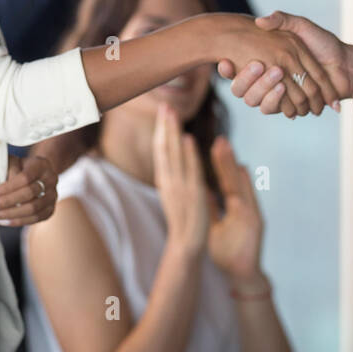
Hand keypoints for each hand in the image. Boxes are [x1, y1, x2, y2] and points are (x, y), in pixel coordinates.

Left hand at [0, 151, 59, 226]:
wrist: (34, 174)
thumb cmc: (18, 167)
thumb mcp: (11, 163)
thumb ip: (6, 172)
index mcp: (41, 164)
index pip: (24, 178)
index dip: (5, 189)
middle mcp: (51, 179)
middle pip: (29, 194)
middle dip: (4, 204)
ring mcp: (53, 196)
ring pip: (32, 209)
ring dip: (8, 215)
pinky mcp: (50, 209)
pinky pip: (35, 219)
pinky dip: (17, 221)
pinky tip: (1, 221)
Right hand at [153, 102, 208, 255]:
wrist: (185, 246)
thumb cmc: (183, 222)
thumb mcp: (176, 195)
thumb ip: (175, 178)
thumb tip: (176, 161)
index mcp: (165, 181)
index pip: (161, 151)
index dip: (162, 131)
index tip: (164, 113)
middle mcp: (168, 182)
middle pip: (163, 148)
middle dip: (163, 126)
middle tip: (164, 105)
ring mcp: (178, 187)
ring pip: (172, 155)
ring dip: (171, 133)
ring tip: (171, 112)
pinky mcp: (191, 194)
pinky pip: (188, 170)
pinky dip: (187, 154)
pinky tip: (187, 139)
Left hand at [205, 136, 263, 281]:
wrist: (242, 274)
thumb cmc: (227, 252)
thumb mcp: (215, 227)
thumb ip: (211, 208)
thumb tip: (201, 190)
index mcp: (232, 207)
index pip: (223, 181)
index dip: (218, 164)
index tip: (211, 145)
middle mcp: (242, 206)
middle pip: (232, 178)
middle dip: (225, 159)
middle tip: (219, 138)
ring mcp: (250, 212)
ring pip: (240, 185)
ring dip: (233, 166)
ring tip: (226, 147)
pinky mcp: (255, 221)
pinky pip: (250, 199)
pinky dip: (247, 185)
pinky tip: (243, 170)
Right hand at [217, 11, 352, 115]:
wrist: (346, 64)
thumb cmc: (324, 43)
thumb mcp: (301, 26)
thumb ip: (281, 21)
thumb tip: (259, 20)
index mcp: (269, 60)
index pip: (241, 68)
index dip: (230, 69)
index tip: (223, 62)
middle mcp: (271, 79)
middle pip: (245, 89)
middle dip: (245, 81)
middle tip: (255, 66)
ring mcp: (281, 94)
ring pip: (259, 101)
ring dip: (263, 91)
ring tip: (275, 76)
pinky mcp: (293, 105)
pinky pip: (279, 109)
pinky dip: (281, 103)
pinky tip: (283, 88)